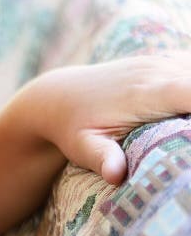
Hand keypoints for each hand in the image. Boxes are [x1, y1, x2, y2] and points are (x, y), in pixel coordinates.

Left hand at [21, 53, 190, 184]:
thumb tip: (115, 175)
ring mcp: (167, 61)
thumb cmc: (72, 127)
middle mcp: (161, 69)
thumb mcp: (80, 145)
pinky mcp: (171, 60)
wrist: (59, 96)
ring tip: (190, 128)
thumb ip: (100, 157)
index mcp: (147, 91)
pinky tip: (186, 119)